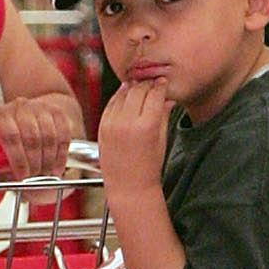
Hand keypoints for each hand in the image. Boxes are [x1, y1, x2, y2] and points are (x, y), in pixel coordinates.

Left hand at [0, 86, 77, 177]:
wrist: (29, 114)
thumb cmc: (9, 136)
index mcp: (2, 116)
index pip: (11, 137)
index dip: (18, 159)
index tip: (22, 176)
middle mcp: (21, 108)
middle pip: (32, 138)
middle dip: (34, 163)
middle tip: (34, 178)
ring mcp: (40, 108)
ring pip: (49, 137)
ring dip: (48, 161)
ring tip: (45, 174)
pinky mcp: (57, 112)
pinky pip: (63, 136)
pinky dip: (61, 156)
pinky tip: (57, 169)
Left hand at [97, 77, 172, 204]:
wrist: (129, 186)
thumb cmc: (150, 166)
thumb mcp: (162, 139)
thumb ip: (163, 114)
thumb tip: (166, 97)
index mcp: (147, 125)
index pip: (154, 93)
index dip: (160, 85)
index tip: (163, 82)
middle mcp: (127, 122)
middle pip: (138, 90)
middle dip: (147, 84)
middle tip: (152, 82)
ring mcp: (112, 124)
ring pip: (123, 93)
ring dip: (132, 87)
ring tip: (140, 87)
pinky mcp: (102, 126)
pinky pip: (111, 103)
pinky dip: (119, 97)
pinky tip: (126, 96)